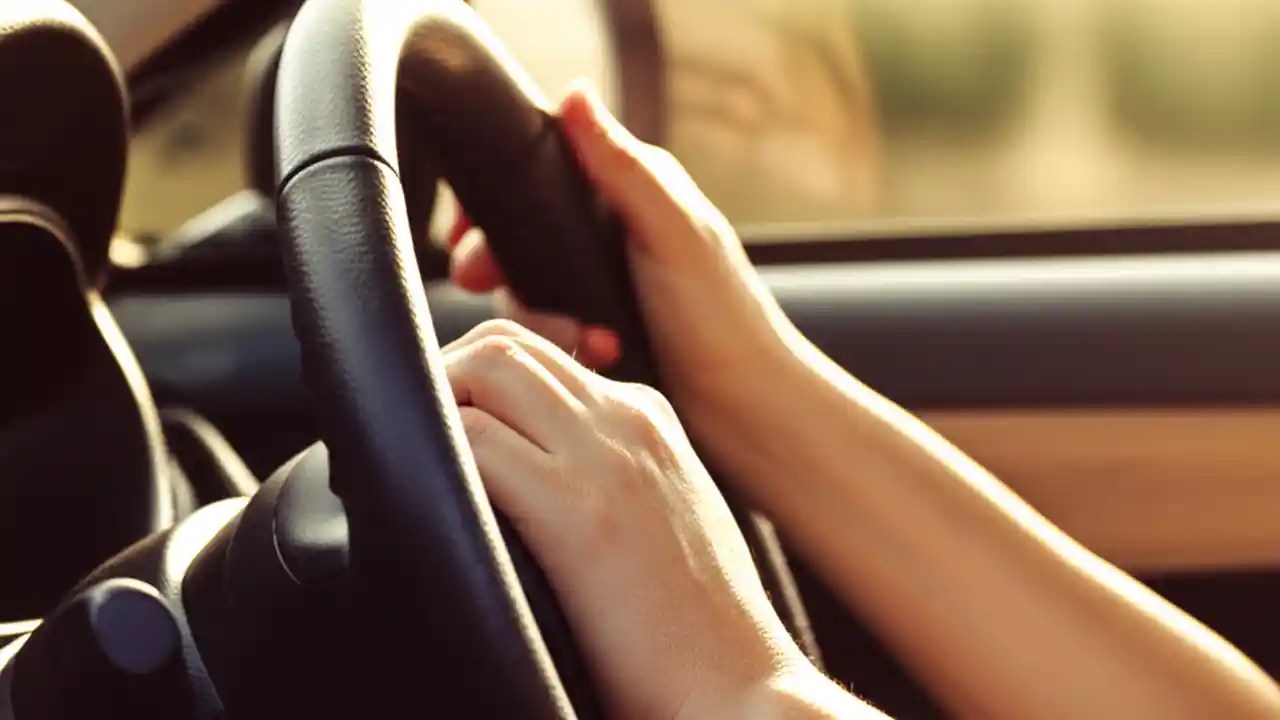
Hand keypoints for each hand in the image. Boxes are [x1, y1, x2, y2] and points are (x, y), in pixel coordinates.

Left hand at [443, 319, 841, 718]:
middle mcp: (628, 420)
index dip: (477, 380)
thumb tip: (531, 475)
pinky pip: (477, 441)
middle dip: (445, 374)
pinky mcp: (578, 513)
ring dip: (435, 402)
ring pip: (488, 368)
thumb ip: (612, 476)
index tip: (448, 425)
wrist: (741, 686)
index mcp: (649, 418)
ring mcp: (606, 458)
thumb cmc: (698, 625)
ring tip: (413, 461)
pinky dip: (432, 451)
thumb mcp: (666, 518)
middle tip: (411, 435)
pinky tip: (423, 494)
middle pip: (507, 345)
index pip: (542, 353)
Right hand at [448, 85, 800, 432]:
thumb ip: (622, 168)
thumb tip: (575, 93)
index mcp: (633, 188)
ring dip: (537, 310)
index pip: (546, 162)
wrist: (744, 408)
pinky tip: (587, 352)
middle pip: (521, 227)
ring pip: (526, 282)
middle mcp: (613, 229)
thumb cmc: (723, 317)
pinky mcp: (594, 327)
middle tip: (481, 279)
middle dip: (498, 257)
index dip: (499, 185)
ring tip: (576, 334)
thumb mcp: (672, 232)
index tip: (468, 220)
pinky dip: (554, 338)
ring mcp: (601, 282)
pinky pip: (544, 326)